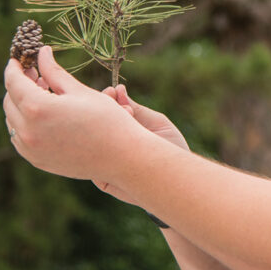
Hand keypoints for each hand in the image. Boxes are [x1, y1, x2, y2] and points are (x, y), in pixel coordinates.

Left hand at [3, 46, 146, 180]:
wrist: (122, 157)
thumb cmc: (107, 120)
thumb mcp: (80, 91)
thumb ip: (54, 72)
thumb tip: (42, 53)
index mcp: (38, 108)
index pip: (13, 82)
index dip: (15, 67)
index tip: (20, 58)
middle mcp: (28, 131)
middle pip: (10, 101)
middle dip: (18, 85)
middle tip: (36, 73)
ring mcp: (30, 149)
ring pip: (13, 121)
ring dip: (21, 104)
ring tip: (44, 93)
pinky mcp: (37, 160)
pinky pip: (20, 138)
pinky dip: (25, 123)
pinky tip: (45, 115)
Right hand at [93, 84, 189, 205]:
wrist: (180, 180)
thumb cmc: (172, 149)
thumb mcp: (155, 122)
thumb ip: (136, 109)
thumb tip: (118, 90)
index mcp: (121, 131)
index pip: (104, 112)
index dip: (105, 100)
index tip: (113, 91)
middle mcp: (108, 147)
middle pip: (92, 124)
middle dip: (101, 107)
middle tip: (111, 96)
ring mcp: (102, 164)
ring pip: (90, 141)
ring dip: (102, 124)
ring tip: (122, 113)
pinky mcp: (101, 180)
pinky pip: (91, 162)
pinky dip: (98, 146)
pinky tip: (110, 133)